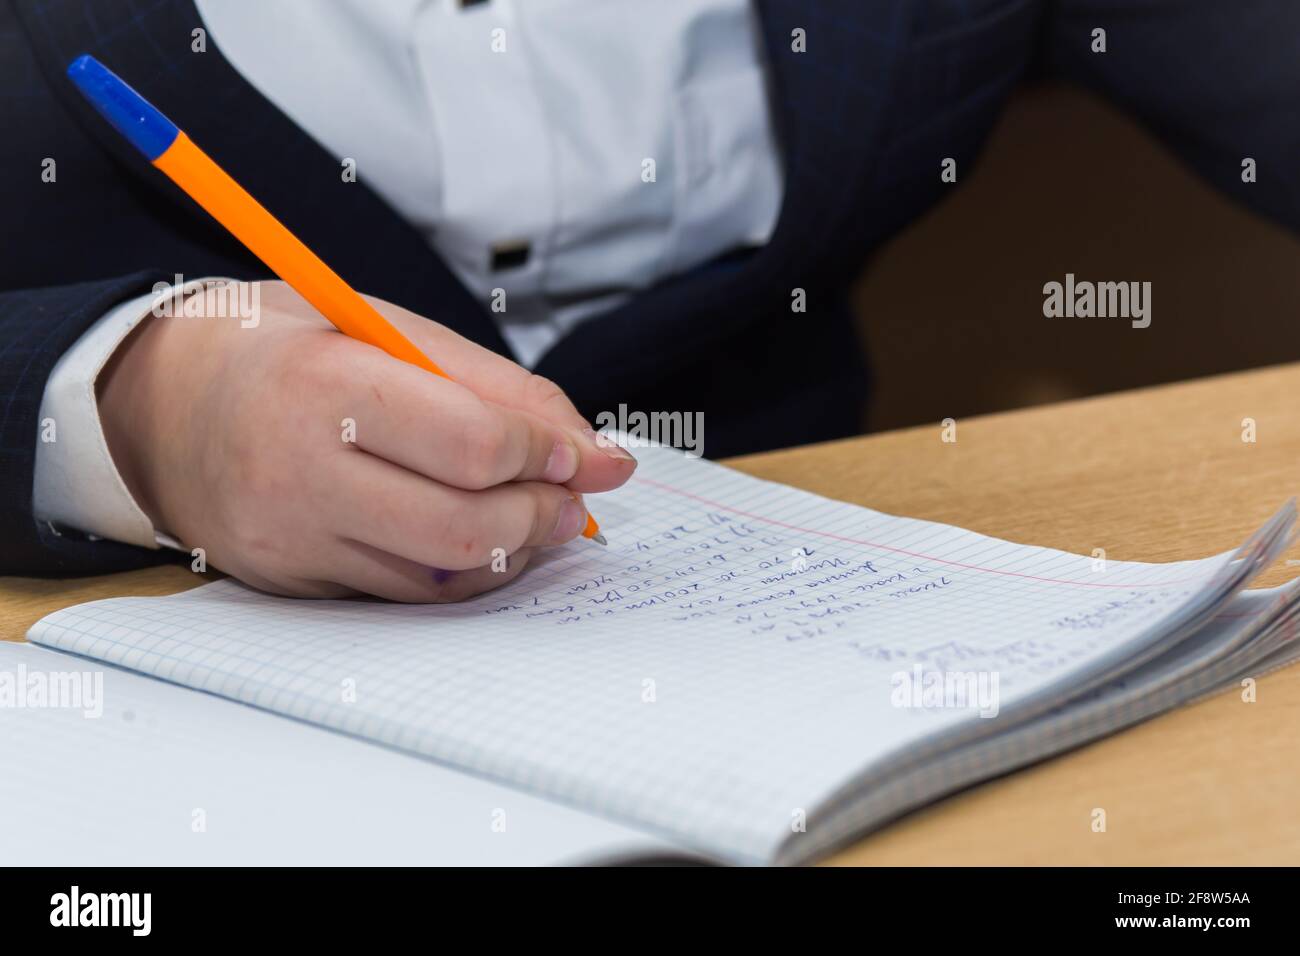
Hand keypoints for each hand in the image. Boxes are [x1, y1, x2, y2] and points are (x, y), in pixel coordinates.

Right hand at [97, 280, 635, 600]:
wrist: (160, 402)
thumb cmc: (287, 348)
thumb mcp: (388, 329)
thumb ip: (498, 387)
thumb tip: (594, 451)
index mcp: (325, 385)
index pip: (472, 445)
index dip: (549, 456)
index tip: (587, 453)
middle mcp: (298, 471)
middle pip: (463, 528)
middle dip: (545, 517)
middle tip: (574, 499)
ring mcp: (289, 538)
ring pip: (440, 576)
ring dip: (514, 552)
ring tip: (537, 516)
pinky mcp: (289, 582)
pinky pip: (403, 594)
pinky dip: (462, 573)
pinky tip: (482, 540)